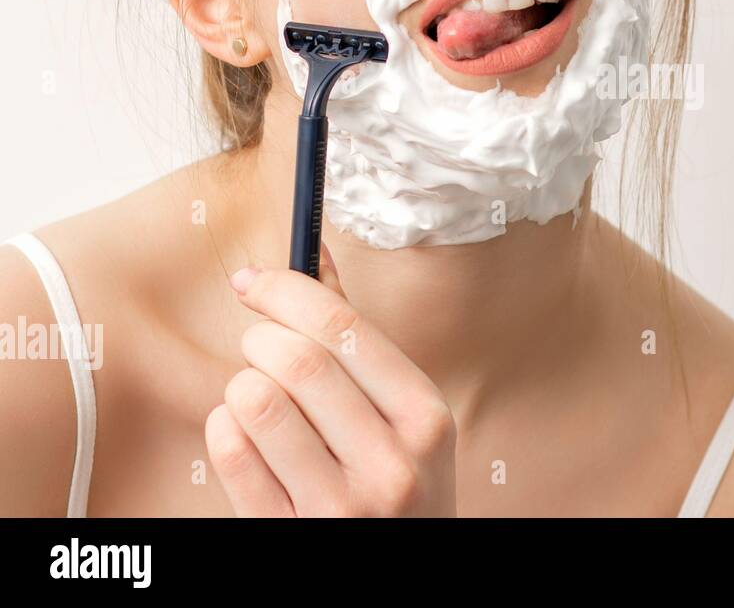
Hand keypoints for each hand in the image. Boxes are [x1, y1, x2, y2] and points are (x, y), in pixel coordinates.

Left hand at [204, 242, 456, 516]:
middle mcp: (392, 462)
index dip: (288, 290)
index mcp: (426, 416)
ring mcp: (342, 506)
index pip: (345, 328)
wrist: (406, 568)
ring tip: (255, 394)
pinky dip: (222, 428)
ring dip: (240, 385)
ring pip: (257, 403)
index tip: (254, 281)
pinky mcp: (292, 535)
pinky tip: (241, 431)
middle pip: (297, 360)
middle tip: (258, 345)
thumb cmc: (400, 482)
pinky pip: (232, 455)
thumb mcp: (406, 417)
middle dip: (260, 338)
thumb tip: (314, 249)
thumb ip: (360, 341)